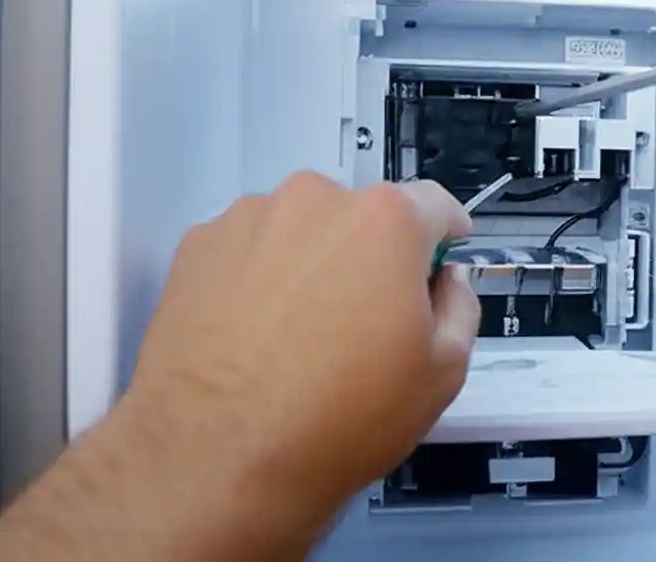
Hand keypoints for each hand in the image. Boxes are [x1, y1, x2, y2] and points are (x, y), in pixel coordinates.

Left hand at [0, 174, 479, 560]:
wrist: (215, 455)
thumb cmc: (339, 415)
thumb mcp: (442, 372)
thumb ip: (459, 306)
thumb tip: (443, 283)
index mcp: (386, 220)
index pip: (435, 205)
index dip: (445, 238)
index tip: (439, 267)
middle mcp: (315, 199)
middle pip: (361, 217)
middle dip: (371, 258)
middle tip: (365, 324)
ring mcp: (248, 219)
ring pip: (300, 232)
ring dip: (311, 265)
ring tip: (299, 337)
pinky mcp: (196, 247)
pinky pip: (247, 251)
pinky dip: (257, 279)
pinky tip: (255, 337)